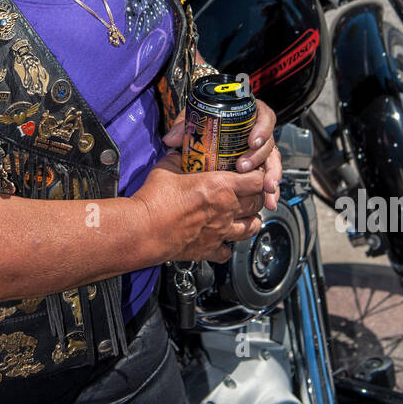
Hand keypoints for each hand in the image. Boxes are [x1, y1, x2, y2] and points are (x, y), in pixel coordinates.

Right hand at [133, 147, 269, 263]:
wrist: (143, 230)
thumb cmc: (154, 200)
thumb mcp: (167, 168)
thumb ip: (178, 158)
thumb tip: (179, 151)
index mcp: (220, 187)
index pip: (257, 179)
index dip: (259, 175)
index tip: (255, 172)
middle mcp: (226, 210)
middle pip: (258, 202)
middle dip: (258, 196)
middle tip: (251, 192)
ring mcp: (220, 232)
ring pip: (252, 227)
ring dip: (251, 220)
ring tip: (245, 216)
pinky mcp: (209, 249)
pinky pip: (227, 252)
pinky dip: (227, 247)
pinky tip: (222, 241)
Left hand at [163, 96, 280, 212]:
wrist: (202, 139)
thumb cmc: (203, 125)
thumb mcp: (194, 121)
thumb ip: (184, 127)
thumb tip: (171, 139)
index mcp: (248, 116)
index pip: (264, 117)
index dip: (262, 129)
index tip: (251, 141)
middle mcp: (258, 133)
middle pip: (269, 143)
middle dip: (260, 157)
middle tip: (244, 168)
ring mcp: (260, 151)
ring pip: (273, 162)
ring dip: (271, 176)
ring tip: (267, 189)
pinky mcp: (260, 168)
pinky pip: (269, 177)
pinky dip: (270, 191)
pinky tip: (269, 201)